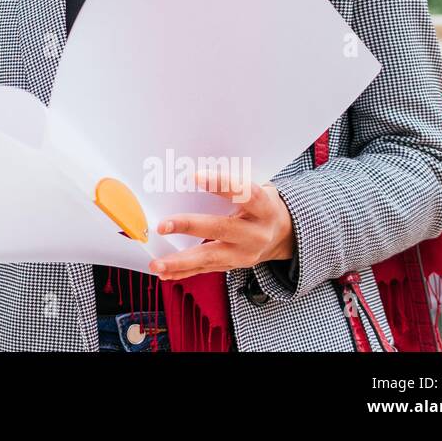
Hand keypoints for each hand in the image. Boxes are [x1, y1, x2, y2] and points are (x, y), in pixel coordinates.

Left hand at [146, 169, 295, 281]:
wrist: (284, 235)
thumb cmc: (261, 205)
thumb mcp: (258, 189)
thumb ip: (234, 184)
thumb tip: (193, 170)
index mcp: (264, 208)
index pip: (246, 194)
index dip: (222, 184)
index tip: (196, 176)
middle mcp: (256, 233)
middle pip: (221, 228)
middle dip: (189, 226)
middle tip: (163, 225)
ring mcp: (245, 254)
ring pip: (210, 257)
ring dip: (180, 261)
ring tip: (157, 263)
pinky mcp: (233, 266)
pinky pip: (205, 270)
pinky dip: (183, 272)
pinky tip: (164, 272)